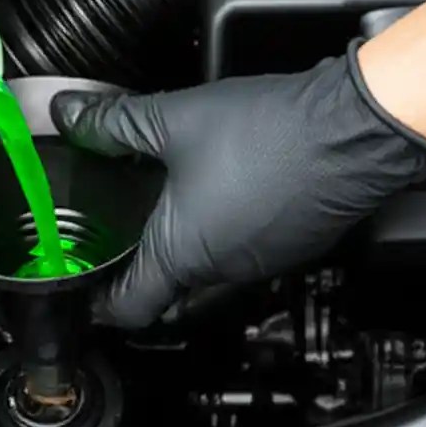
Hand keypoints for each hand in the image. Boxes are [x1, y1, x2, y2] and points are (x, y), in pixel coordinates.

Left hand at [51, 43, 425, 327]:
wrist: (354, 129)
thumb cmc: (272, 133)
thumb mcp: (173, 119)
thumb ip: (113, 124)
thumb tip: (71, 116)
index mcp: (183, 255)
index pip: (129, 311)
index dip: (99, 306)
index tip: (85, 289)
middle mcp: (223, 272)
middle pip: (169, 303)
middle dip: (141, 286)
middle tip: (120, 256)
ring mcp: (262, 263)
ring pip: (210, 283)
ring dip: (184, 264)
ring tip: (163, 225)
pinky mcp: (293, 247)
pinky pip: (247, 261)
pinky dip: (224, 245)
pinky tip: (219, 204)